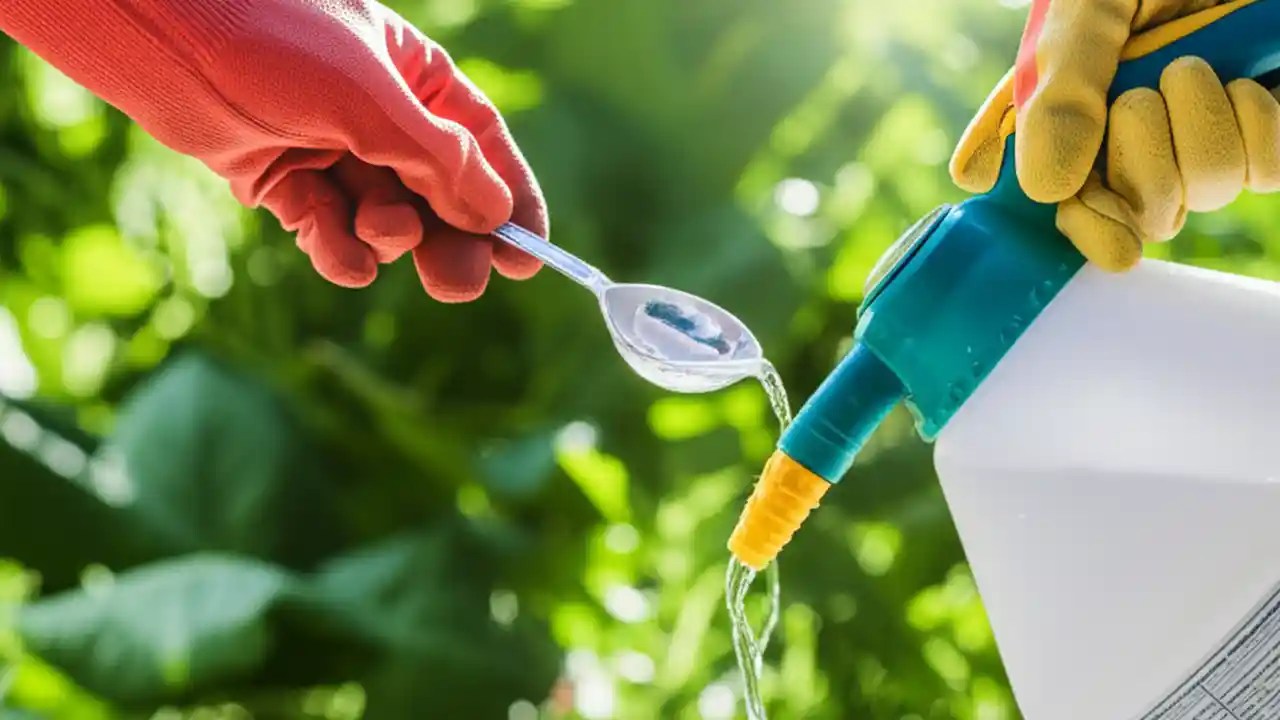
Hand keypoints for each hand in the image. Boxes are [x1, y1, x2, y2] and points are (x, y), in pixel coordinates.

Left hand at [2, 0, 545, 301]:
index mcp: (414, 77)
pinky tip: (338, 253)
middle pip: (438, 193)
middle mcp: (378, 115)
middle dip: (450, 239)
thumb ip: (437, 159)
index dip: (511, 201)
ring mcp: (330, 148)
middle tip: (459, 283)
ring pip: (384, 217)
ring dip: (388, 236)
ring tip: (377, 230)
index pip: (482, 145)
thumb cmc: (272, 38)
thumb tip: (496, 214)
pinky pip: (328, 230)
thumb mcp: (370, 98)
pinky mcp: (282, 179)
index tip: (529, 257)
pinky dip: (336, 248)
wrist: (158, 31)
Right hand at [1057, 57, 1279, 266]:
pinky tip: (1239, 86)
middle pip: (1144, 211)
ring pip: (1206, 189)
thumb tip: (1046, 190)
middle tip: (1139, 94)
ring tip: (1190, 69)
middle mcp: (1126, 147)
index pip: (1065, 207)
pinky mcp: (1255, 139)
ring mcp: (1193, 146)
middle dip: (1142, 150)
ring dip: (1201, 117)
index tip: (1120, 249)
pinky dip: (1257, 123)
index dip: (1090, 231)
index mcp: (1065, 121)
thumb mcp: (1086, 17)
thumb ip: (1062, 90)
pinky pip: (1263, 172)